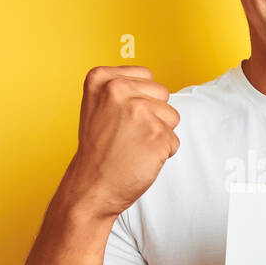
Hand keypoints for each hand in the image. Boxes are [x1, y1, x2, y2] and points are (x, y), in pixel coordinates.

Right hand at [60, 66, 180, 219]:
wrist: (90, 188)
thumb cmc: (97, 152)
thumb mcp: (96, 106)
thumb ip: (121, 88)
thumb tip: (153, 85)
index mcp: (102, 78)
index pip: (146, 76)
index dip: (140, 99)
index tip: (119, 118)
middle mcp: (119, 89)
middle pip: (163, 94)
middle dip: (152, 116)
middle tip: (126, 135)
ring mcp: (139, 111)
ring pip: (172, 117)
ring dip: (158, 134)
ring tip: (132, 146)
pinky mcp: (156, 135)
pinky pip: (174, 141)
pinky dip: (162, 154)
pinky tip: (139, 158)